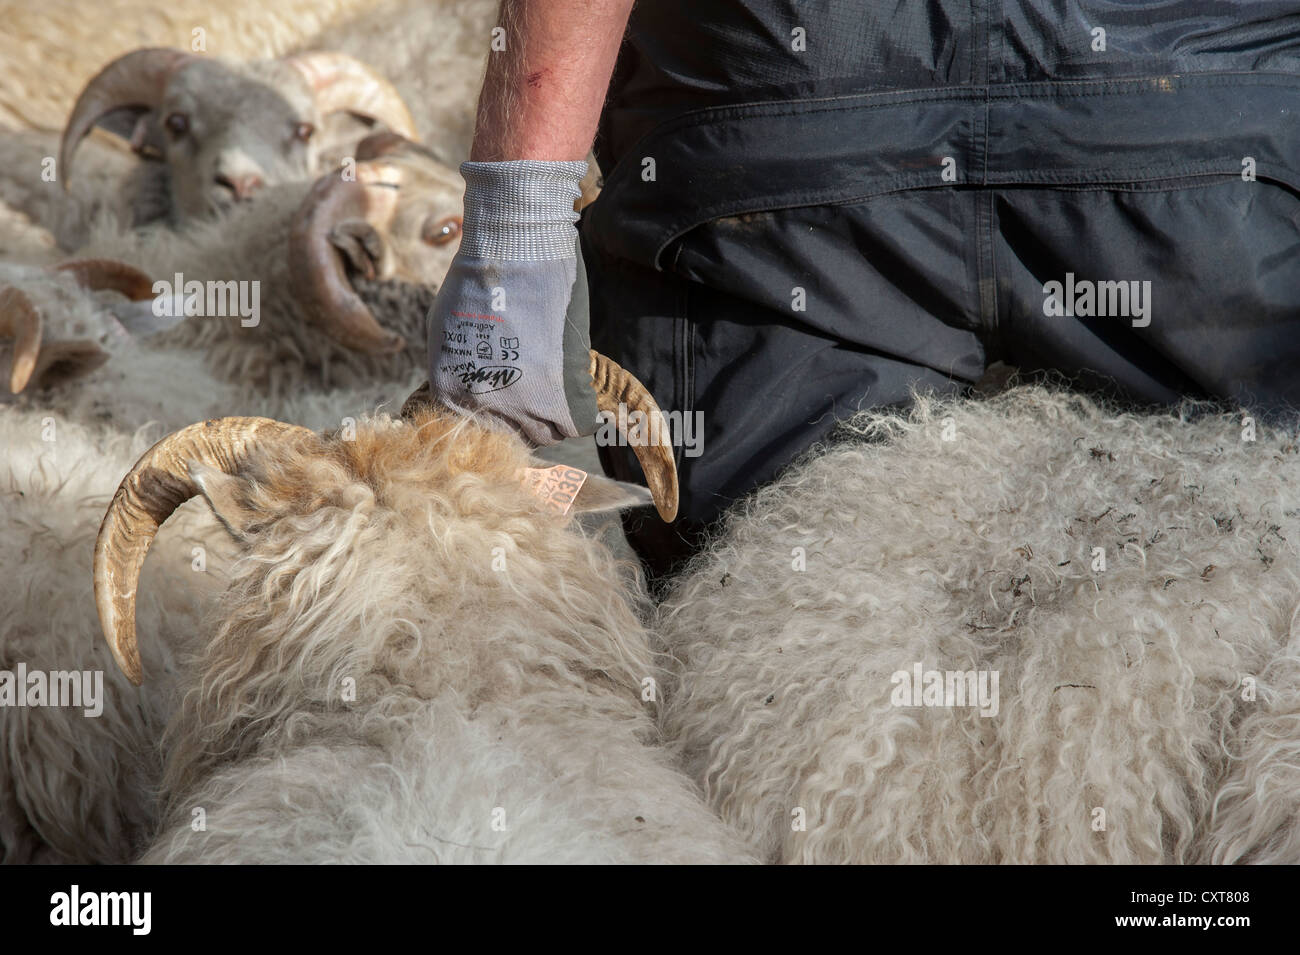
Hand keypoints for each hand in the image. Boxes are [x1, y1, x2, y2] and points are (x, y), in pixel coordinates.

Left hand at [426, 160, 598, 445]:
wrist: (513, 252)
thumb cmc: (478, 281)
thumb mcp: (449, 330)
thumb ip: (459, 367)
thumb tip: (479, 388)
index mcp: (449, 389)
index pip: (478, 429)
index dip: (500, 419)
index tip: (515, 407)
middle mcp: (481, 403)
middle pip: (513, 436)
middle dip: (527, 422)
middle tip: (539, 398)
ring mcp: (520, 400)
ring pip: (546, 435)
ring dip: (554, 419)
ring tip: (558, 392)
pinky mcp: (558, 391)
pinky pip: (575, 422)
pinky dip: (580, 411)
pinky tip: (577, 391)